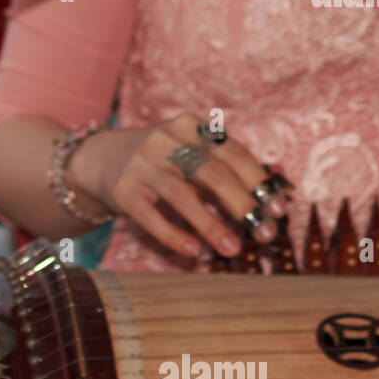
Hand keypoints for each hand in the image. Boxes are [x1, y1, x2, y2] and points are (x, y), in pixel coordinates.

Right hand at [67, 113, 289, 258]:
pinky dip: (173, 235)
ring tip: (232, 250)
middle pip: (211, 172)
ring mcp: (141, 165)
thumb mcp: (189, 150)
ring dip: (211, 226)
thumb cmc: (162, 161)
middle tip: (264, 233)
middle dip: (242, 204)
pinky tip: (193, 252)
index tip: (278, 209)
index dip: (258, 181)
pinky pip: (150, 216)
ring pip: (182, 195)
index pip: (232, 152)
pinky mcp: (122, 190)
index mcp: (189, 127)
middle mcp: (165, 140)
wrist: (100, 159)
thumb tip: (273, 199)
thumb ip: (225, 167)